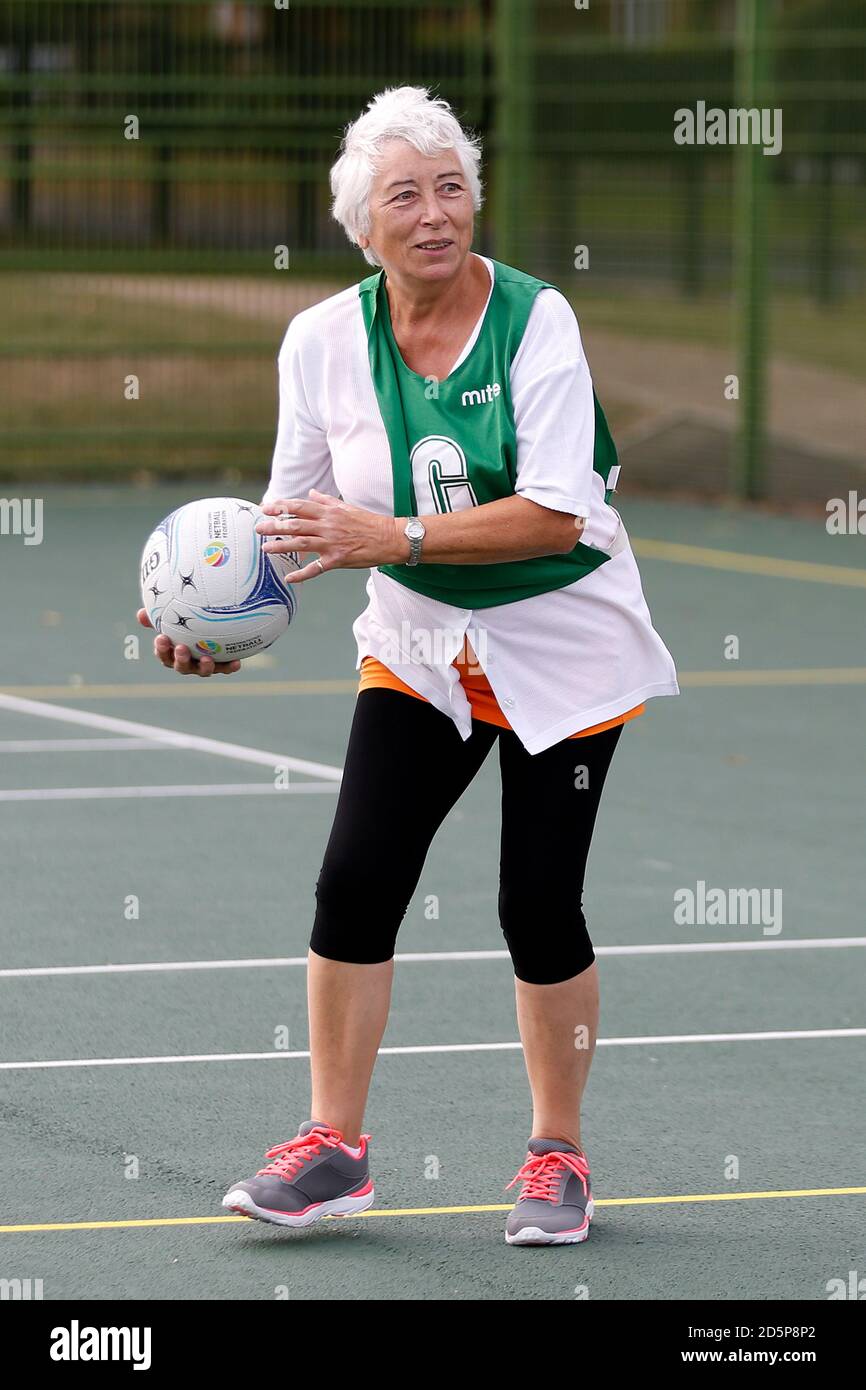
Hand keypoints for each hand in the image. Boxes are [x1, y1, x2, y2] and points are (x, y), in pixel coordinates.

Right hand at [136, 609, 240, 676]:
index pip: (163, 654)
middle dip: (180, 660)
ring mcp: (205, 666)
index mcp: (173, 652)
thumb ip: (158, 615)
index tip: (161, 638)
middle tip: (181, 648)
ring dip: (204, 667)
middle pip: (181, 666)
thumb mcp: (173, 616)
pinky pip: (226, 668)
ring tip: (207, 659)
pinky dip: (230, 667)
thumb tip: (140, 614)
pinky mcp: (222, 665)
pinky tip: (237, 661)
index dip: (161, 649)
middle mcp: (188, 662)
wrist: (215, 624)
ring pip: (203, 671)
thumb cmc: (187, 620)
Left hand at [256, 489, 403, 581]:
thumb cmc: (369, 522)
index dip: (281, 507)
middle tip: (258, 528)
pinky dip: (302, 574)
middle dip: (275, 526)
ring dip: (282, 546)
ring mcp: (332, 543)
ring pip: (302, 544)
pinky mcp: (338, 560)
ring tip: (266, 549)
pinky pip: (316, 568)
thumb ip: (327, 501)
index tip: (266, 509)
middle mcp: (328, 526)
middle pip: (296, 525)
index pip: (300, 507)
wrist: (389, 538)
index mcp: (329, 512)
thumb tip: (312, 493)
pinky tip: (289, 577)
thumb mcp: (347, 507)